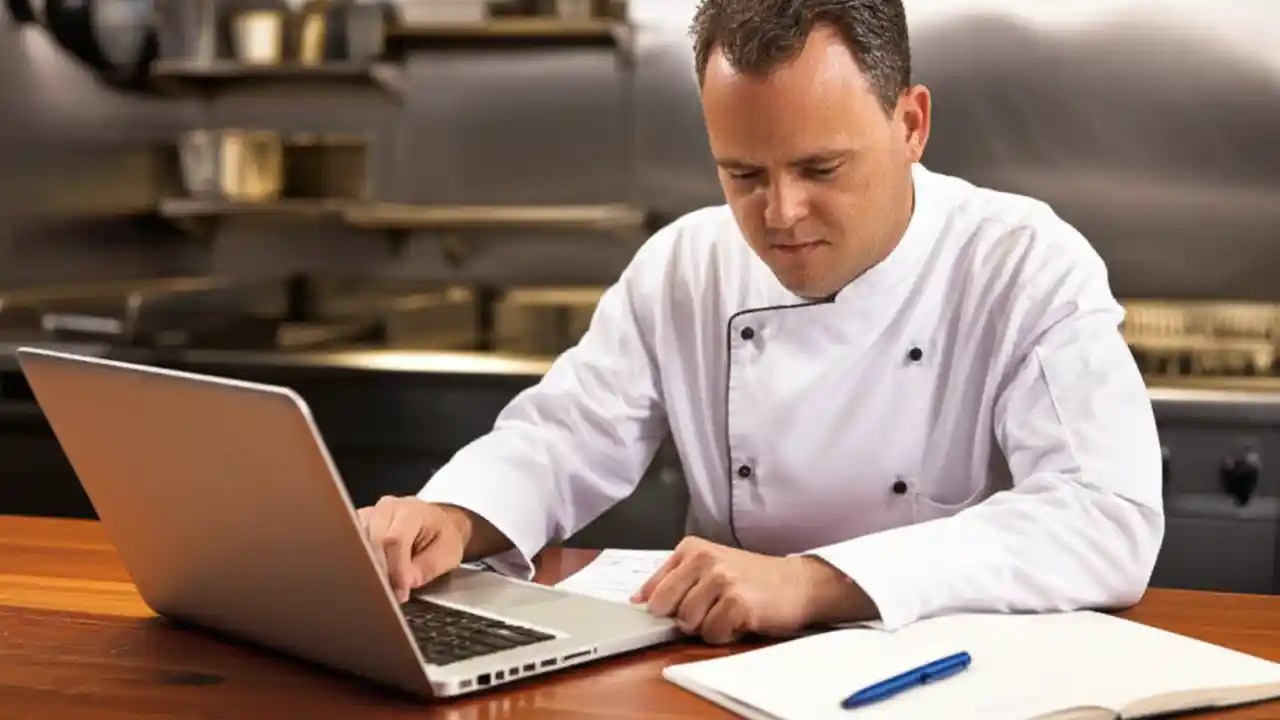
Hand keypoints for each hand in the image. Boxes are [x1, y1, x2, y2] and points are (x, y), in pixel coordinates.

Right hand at [356, 497, 473, 602]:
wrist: (438, 524)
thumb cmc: (442, 536)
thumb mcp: (447, 554)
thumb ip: (425, 569)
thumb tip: (403, 583)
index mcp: (411, 510)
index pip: (394, 539)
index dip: (396, 569)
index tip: (401, 592)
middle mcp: (386, 509)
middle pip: (372, 543)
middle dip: (382, 573)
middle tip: (392, 595)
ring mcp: (368, 516)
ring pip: (357, 546)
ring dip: (369, 570)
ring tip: (384, 587)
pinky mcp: (357, 527)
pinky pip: (351, 547)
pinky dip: (361, 565)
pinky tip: (372, 578)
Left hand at [629, 537, 864, 643]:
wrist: (798, 583)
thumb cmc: (753, 579)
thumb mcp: (710, 567)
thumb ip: (675, 579)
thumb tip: (639, 600)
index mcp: (692, 548)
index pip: (653, 587)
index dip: (660, 607)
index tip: (664, 613)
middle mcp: (703, 558)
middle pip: (665, 606)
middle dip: (683, 617)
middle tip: (708, 611)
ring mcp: (720, 579)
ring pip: (687, 621)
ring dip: (705, 627)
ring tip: (726, 613)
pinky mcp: (736, 602)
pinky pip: (710, 633)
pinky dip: (723, 635)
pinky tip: (739, 621)